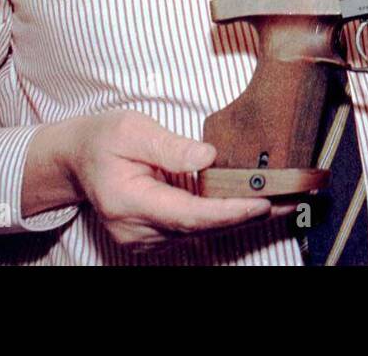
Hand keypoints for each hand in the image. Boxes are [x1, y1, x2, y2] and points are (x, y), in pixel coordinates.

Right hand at [42, 110, 291, 250]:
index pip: (186, 215)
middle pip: (199, 228)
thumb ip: (169, 146)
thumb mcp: (131, 129)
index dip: (226, 213)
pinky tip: (254, 205)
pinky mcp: (154, 236)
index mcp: (128, 201)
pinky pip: (194, 230)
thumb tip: (207, 156)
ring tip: (284, 201)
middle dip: (246, 216)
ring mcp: (144, 238)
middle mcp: (136, 228)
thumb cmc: (103, 139)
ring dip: (241, 218)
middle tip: (290, 201)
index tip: (259, 204)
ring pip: (200, 233)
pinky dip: (224, 218)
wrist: (77, 159)